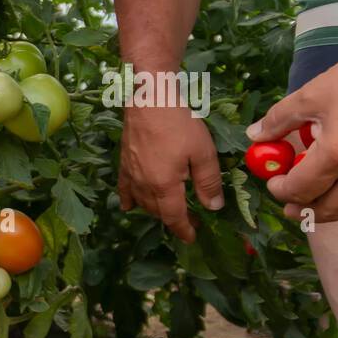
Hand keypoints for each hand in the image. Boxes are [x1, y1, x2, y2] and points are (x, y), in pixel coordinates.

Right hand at [119, 107, 223, 243]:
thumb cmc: (180, 124)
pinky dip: (128, 200)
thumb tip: (213, 207)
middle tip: (190, 220)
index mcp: (164, 186)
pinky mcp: (124, 164)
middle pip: (157, 212)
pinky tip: (130, 206)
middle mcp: (144, 185)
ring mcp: (131, 175)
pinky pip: (124, 189)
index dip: (184, 230)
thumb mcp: (203, 153)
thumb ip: (208, 182)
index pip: (174, 217)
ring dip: (156, 210)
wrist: (150, 100)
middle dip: (173, 220)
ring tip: (168, 210)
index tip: (193, 237)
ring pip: (142, 202)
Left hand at [249, 55, 337, 222]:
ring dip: (325, 207)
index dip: (280, 190)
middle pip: (328, 209)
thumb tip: (255, 135)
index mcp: (337, 155)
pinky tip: (334, 180)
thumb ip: (280, 119)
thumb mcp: (315, 94)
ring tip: (308, 198)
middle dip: (304, 211)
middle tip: (288, 206)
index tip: (273, 182)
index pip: (300, 188)